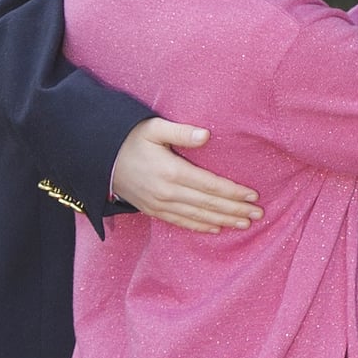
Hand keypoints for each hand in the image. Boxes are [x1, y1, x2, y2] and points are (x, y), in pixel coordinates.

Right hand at [111, 120, 262, 233]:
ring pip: (197, 217)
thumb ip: (181, 131)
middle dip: (235, 210)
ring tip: (245, 224)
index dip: (233, 192)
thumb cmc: (129, 138)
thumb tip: (206, 135)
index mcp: (171, 171)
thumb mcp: (153, 128)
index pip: (210, 185)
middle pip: (209, 205)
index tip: (253, 196)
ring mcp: (159, 204)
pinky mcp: (152, 210)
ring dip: (223, 221)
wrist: (98, 157)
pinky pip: (180, 222)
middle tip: (259, 215)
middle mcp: (167, 192)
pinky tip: (216, 229)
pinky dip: (200, 227)